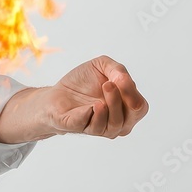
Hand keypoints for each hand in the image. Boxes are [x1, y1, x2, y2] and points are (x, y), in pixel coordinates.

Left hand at [0, 55, 147, 143]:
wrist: (50, 91)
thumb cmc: (79, 82)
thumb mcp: (103, 65)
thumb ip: (118, 69)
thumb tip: (122, 80)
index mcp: (122, 110)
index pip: (140, 106)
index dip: (134, 93)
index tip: (119, 78)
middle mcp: (111, 123)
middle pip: (130, 117)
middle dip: (123, 99)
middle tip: (109, 83)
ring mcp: (91, 127)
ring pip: (111, 125)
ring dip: (109, 105)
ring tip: (101, 89)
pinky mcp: (72, 126)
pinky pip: (86, 125)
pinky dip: (91, 117)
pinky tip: (93, 106)